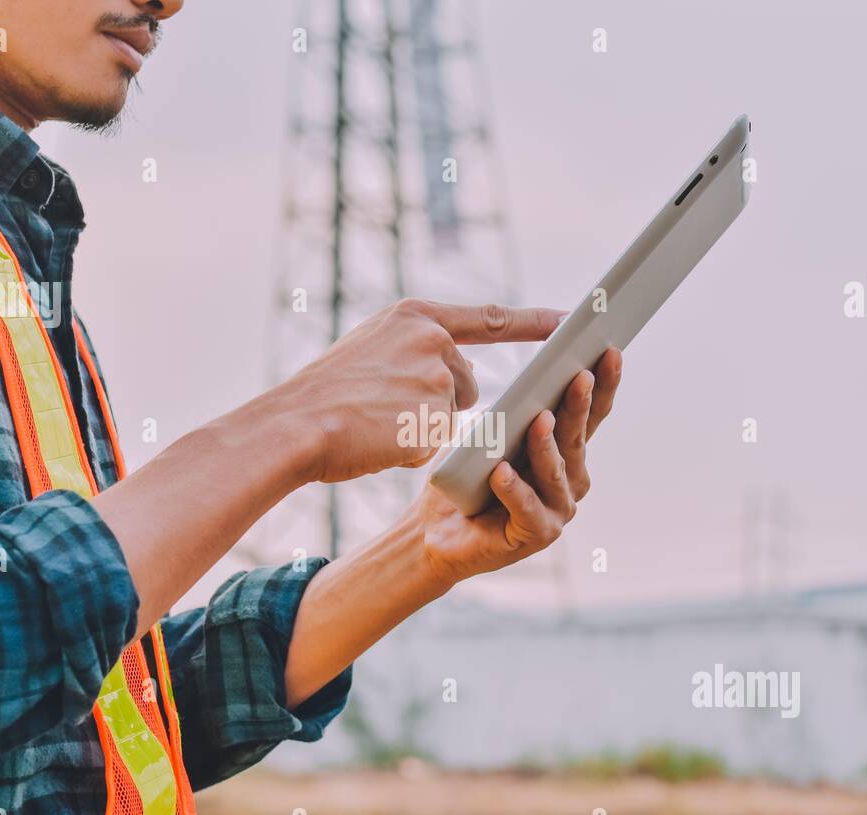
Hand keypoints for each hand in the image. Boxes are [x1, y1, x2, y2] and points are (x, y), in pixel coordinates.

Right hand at [277, 298, 563, 483]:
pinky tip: (379, 439)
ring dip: (422, 422)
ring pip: (451, 412)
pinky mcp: (436, 419)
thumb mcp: (369, 347)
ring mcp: (436, 379)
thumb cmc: (323, 393)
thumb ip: (416, 348)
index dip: (533, 321)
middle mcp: (434, 341)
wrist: (294, 425)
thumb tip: (457, 374)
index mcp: (416, 315)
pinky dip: (411, 447)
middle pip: (465, 379)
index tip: (572, 319)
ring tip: (375, 419)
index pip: (490, 318)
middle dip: (437, 399)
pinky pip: (437, 441)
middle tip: (383, 404)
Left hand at [414, 347, 622, 586]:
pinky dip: (513, 489)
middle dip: (579, 405)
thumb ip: (507, 414)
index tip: (609, 351)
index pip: (589, 416)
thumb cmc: (466, 481)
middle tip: (580, 375)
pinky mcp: (536, 534)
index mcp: (565, 454)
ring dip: (546, 444)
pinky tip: (501, 472)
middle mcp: (569, 481)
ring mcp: (557, 509)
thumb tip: (501, 371)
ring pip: (554, 471)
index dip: (602, 385)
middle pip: (576, 438)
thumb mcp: (488, 438)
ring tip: (539, 419)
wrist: (438, 531)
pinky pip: (526, 507)